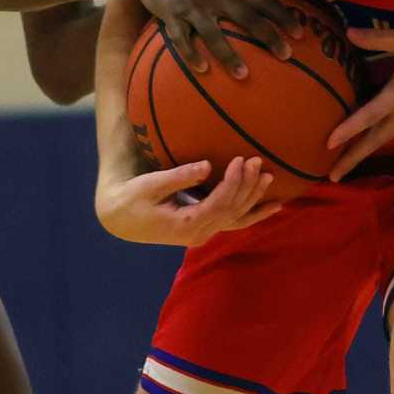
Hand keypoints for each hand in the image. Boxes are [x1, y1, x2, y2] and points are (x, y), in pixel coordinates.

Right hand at [95, 157, 281, 245]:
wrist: (120, 219)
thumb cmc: (132, 199)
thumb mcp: (150, 185)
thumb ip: (180, 177)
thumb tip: (208, 166)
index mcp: (186, 224)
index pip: (220, 203)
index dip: (234, 182)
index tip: (241, 160)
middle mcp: (199, 233)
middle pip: (232, 210)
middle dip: (248, 185)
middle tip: (259, 161)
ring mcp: (203, 233)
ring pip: (236, 217)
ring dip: (254, 198)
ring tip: (270, 178)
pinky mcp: (204, 228)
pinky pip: (234, 222)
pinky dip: (254, 214)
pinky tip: (273, 207)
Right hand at [130, 0, 300, 78]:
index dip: (281, 14)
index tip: (299, 33)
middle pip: (245, 16)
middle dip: (266, 36)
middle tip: (286, 55)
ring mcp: (190, 6)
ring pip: (213, 33)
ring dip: (229, 55)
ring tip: (244, 74)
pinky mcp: (170, 17)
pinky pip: (181, 39)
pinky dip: (191, 54)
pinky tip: (203, 69)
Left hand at [324, 20, 393, 179]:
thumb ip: (377, 38)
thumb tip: (348, 33)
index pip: (368, 116)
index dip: (347, 130)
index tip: (328, 145)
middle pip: (376, 140)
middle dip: (354, 158)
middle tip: (333, 177)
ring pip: (388, 136)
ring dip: (367, 150)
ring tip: (348, 159)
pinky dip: (381, 136)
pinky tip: (375, 134)